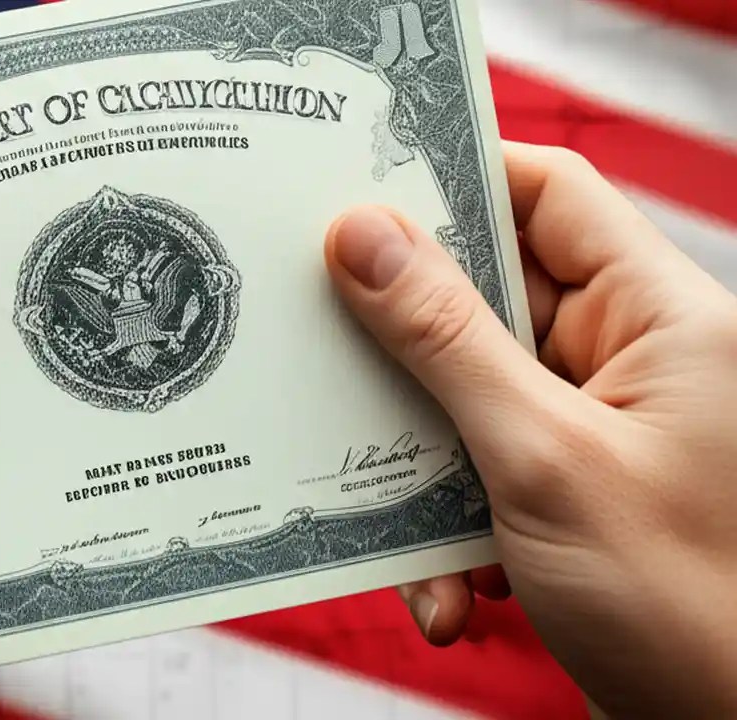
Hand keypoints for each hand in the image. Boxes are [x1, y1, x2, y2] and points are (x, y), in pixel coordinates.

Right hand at [322, 142, 736, 717]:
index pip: (548, 196)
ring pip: (467, 395)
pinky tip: (451, 591)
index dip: (456, 178)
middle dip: (407, 347)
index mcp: (659, 318)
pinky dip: (448, 526)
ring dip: (420, 463)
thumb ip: (446, 341)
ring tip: (404, 523)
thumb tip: (362, 235)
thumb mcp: (542, 460)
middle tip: (328, 353)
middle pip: (490, 298)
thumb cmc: (688, 606)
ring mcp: (595, 428)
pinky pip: (478, 470)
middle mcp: (628, 360)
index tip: (355, 188)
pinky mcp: (565, 491)